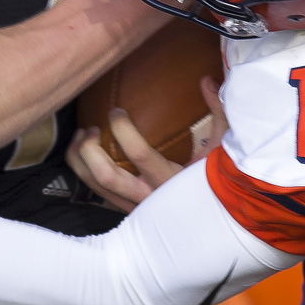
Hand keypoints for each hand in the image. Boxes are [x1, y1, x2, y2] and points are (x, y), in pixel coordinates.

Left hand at [66, 75, 227, 213]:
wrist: (217, 223)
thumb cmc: (220, 182)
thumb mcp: (224, 147)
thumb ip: (219, 113)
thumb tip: (207, 80)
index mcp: (170, 180)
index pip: (138, 153)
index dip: (121, 128)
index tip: (116, 112)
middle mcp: (147, 197)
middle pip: (105, 175)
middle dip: (90, 149)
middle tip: (92, 128)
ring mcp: (134, 207)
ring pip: (95, 187)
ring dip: (80, 161)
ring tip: (82, 138)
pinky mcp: (127, 211)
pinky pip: (99, 194)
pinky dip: (85, 173)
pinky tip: (86, 156)